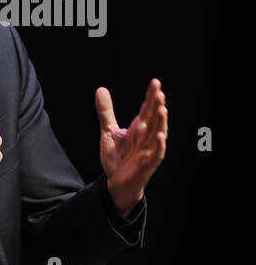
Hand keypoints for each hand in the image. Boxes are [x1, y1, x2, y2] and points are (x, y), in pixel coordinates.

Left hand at [96, 79, 166, 214]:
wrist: (115, 182)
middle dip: (156, 106)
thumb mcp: (108, 131)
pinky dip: (158, 145)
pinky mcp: (147, 164)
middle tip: (159, 92)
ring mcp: (148, 150)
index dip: (151, 97)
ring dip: (161, 122)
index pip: (147, 109)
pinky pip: (156, 154)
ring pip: (158, 134)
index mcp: (140, 128)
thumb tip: (101, 89)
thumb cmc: (117, 157)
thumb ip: (106, 111)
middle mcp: (147, 137)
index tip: (155, 82)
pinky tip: (160, 136)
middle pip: (154, 119)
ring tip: (162, 108)